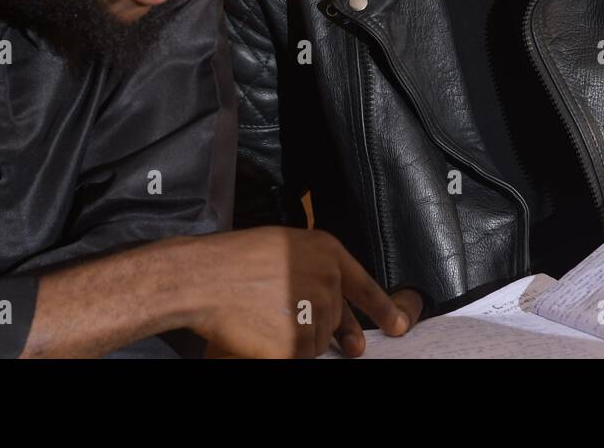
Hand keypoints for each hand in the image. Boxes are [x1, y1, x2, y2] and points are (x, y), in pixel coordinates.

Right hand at [186, 227, 410, 357]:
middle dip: (323, 328)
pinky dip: (281, 352)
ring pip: (315, 341)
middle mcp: (328, 281)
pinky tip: (261, 333)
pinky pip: (298, 355)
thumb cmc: (234, 259)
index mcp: (327, 252)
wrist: (203, 277)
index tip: (399, 325)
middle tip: (322, 334)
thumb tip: (329, 297)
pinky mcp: (296, 342)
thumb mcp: (284, 247)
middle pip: (334, 319)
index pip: (365, 286)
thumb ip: (312, 268)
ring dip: (296, 339)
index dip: (384, 308)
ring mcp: (314, 312)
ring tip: (264, 317)